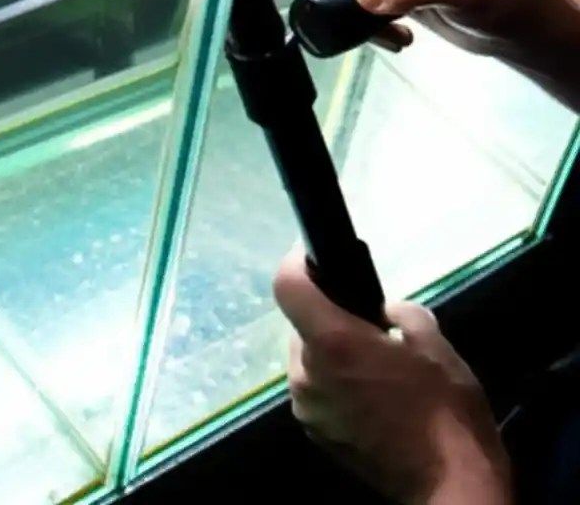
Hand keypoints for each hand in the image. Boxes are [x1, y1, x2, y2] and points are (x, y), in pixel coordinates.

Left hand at [273, 245, 512, 504]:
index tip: (310, 255)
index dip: (296, 263)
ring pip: (307, 360)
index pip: (287, 286)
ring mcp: (305, 405)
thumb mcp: (436, 347)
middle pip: (300, 326)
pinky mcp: (313, 430)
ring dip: (331, 353)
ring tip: (374, 363)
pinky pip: (315, 390)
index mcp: (333, 343)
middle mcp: (306, 373)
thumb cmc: (446, 411)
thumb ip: (403, 315)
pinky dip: (334, 382)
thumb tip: (384, 311)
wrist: (449, 483)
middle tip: (367, 324)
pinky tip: (370, 393)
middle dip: (327, 318)